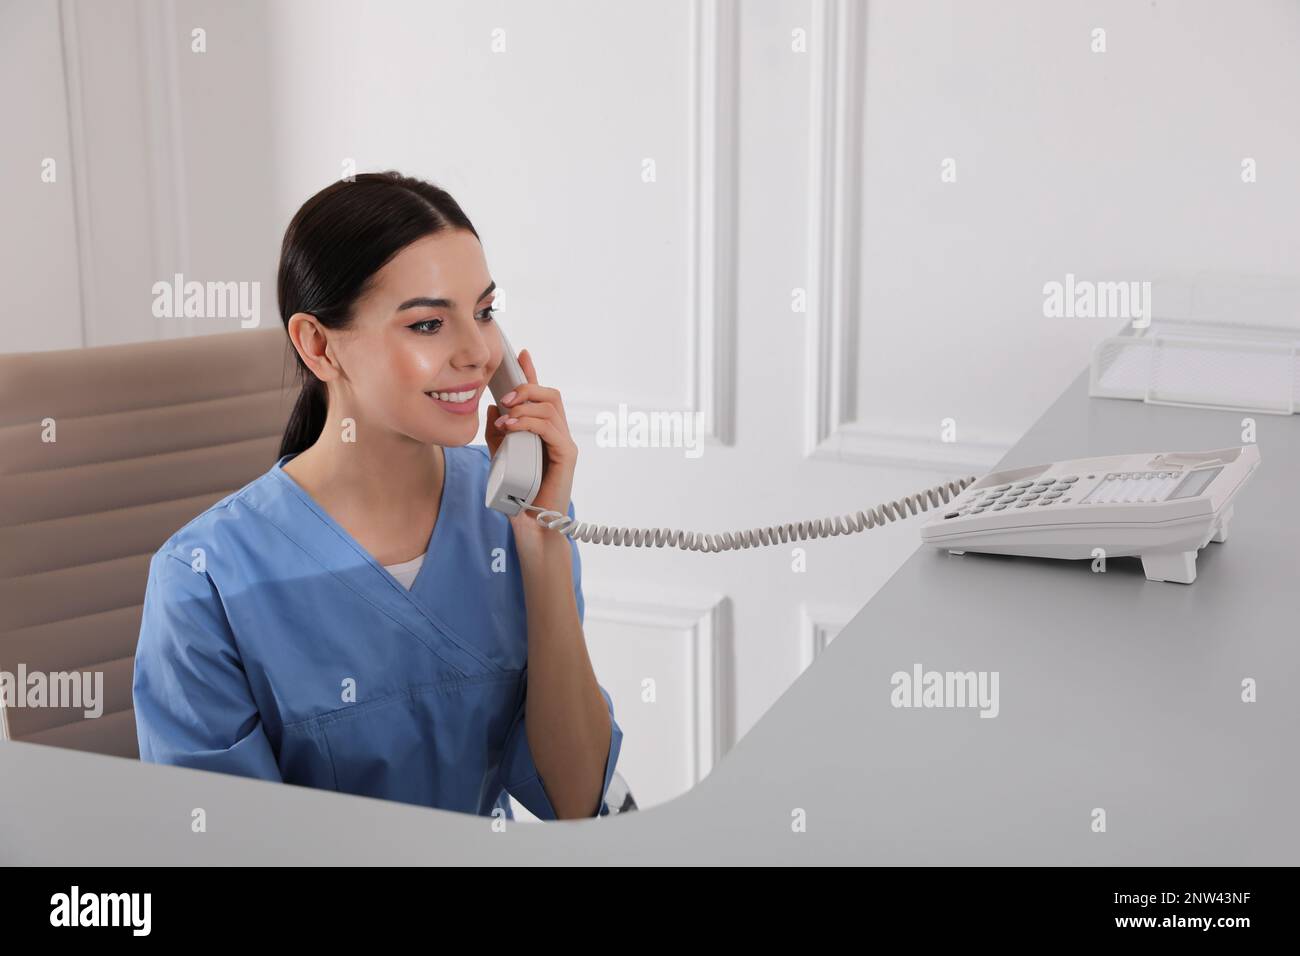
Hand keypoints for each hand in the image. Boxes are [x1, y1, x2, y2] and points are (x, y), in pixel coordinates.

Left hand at [484, 348, 576, 533]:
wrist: (531, 526)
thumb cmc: (519, 495)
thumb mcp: (499, 457)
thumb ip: (497, 434)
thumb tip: (493, 408)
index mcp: (543, 432)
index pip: (540, 396)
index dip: (532, 373)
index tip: (521, 354)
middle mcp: (557, 434)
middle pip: (550, 394)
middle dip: (526, 389)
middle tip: (504, 400)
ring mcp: (564, 444)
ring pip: (551, 407)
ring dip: (525, 405)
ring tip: (505, 417)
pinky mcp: (566, 456)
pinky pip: (551, 428)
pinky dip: (530, 422)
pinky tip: (512, 427)